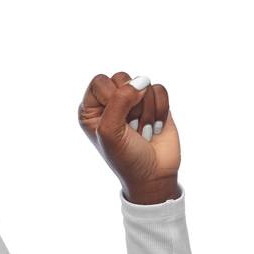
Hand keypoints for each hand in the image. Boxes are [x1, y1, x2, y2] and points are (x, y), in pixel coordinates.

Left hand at [78, 72, 179, 204]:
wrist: (153, 175)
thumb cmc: (125, 157)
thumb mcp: (111, 132)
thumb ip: (119, 101)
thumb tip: (140, 81)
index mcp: (91, 109)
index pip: (100, 81)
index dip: (112, 96)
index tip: (117, 120)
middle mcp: (110, 102)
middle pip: (123, 78)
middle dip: (132, 105)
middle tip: (131, 128)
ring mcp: (133, 101)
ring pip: (144, 83)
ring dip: (147, 111)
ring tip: (143, 131)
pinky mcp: (154, 104)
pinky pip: (160, 90)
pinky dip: (161, 109)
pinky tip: (156, 127)